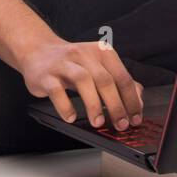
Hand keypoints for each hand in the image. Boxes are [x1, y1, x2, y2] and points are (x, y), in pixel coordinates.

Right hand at [19, 39, 145, 131]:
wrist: (38, 52)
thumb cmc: (73, 64)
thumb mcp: (99, 67)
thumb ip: (119, 82)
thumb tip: (138, 102)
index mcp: (102, 52)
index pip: (122, 77)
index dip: (131, 100)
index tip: (135, 119)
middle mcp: (84, 54)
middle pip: (105, 80)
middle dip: (116, 105)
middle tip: (120, 124)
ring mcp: (64, 64)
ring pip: (83, 80)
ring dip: (93, 104)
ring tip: (98, 123)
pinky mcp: (46, 75)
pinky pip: (57, 91)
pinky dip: (65, 106)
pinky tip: (71, 117)